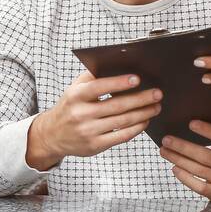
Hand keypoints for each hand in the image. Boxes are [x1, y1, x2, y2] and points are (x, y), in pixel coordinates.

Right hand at [27, 70, 160, 169]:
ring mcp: (88, 131)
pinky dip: (136, 128)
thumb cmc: (69, 107)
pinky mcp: (95, 145)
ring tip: (156, 106)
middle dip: (140, 99)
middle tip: (157, 93)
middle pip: (116, 105)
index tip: (137, 79)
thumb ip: (92, 77)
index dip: (118, 83)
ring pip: (122, 121)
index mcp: (75, 96)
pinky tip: (145, 121)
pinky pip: (121, 136)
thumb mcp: (74, 89)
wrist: (52, 135)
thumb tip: (118, 65)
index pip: (99, 87)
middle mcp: (81, 114)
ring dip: (143, 113)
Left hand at [159, 120, 210, 201]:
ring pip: (199, 170)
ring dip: (178, 160)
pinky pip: (199, 186)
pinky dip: (185, 177)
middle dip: (183, 147)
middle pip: (205, 156)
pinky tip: (174, 168)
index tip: (191, 123)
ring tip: (164, 151)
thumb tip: (191, 124)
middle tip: (166, 140)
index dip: (208, 130)